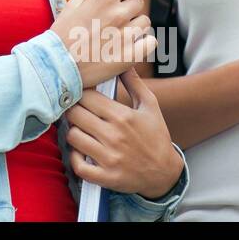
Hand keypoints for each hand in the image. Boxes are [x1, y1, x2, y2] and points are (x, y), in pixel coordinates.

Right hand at [52, 0, 156, 88]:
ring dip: (136, 26)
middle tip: (117, 18)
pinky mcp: (131, 55)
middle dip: (130, 7)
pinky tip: (131, 46)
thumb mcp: (71, 6)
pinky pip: (150, 42)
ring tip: (121, 34)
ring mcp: (126, 35)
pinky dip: (144, 43)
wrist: (57, 66)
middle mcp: (118, 14)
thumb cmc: (61, 35)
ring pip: (145, 22)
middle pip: (139, 2)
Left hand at [64, 70, 183, 198]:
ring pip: (72, 137)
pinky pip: (78, 165)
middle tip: (77, 111)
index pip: (86, 97)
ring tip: (80, 130)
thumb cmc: (156, 136)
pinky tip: (81, 151)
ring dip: (73, 132)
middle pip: (75, 114)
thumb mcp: (150, 106)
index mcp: (123, 116)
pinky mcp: (106, 177)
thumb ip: (134, 83)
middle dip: (72, 110)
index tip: (79, 94)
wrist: (166, 173)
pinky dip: (74, 158)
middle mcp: (114, 136)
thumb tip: (123, 62)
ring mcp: (109, 158)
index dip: (79, 93)